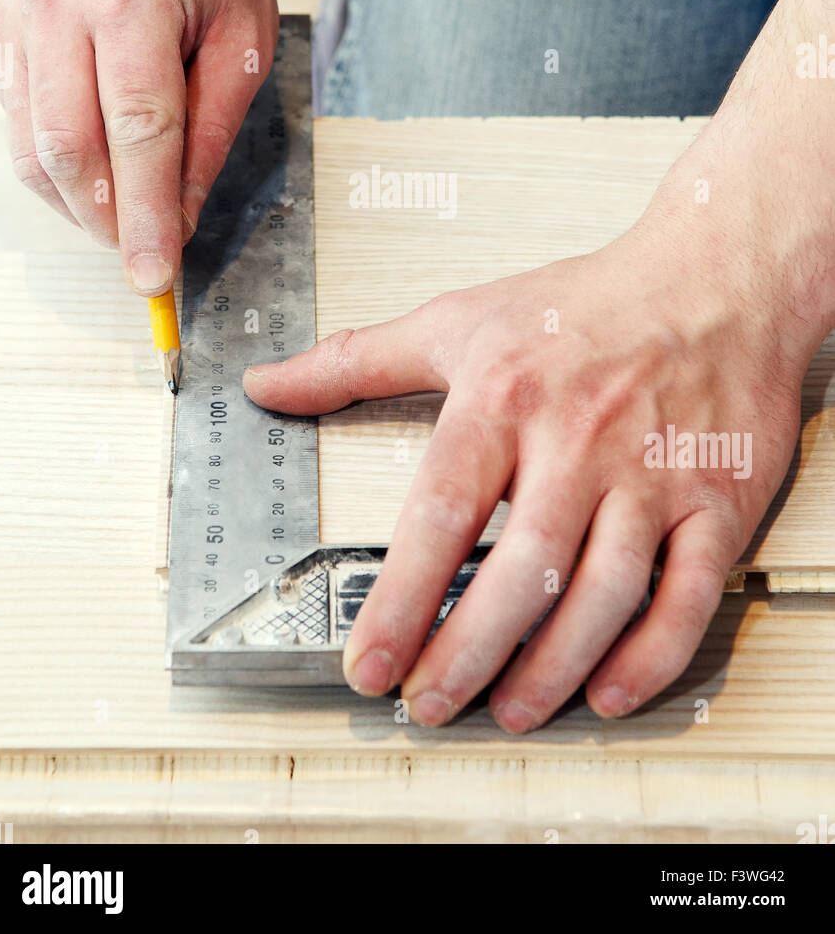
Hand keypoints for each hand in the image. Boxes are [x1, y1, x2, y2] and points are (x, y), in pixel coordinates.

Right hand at [0, 0, 276, 292]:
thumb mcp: (244, 44)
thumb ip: (210, 135)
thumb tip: (175, 222)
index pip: (137, 129)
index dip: (144, 214)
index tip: (155, 276)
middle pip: (71, 147)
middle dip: (108, 220)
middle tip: (145, 252)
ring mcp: (19, 13)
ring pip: (34, 149)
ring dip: (80, 204)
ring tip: (127, 213)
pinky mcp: (1, 31)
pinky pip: (20, 128)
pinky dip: (58, 170)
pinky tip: (99, 169)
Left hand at [244, 206, 805, 729]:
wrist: (715, 277)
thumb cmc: (586, 303)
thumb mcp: (458, 319)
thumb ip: (355, 360)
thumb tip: (267, 385)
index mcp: (506, 398)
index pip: (441, 513)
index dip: (401, 600)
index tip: (367, 661)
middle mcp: (579, 440)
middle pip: (520, 569)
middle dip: (468, 654)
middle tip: (429, 703)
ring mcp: (653, 474)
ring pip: (602, 593)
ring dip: (551, 668)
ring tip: (509, 709)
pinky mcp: (718, 500)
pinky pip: (688, 593)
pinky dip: (650, 654)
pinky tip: (608, 688)